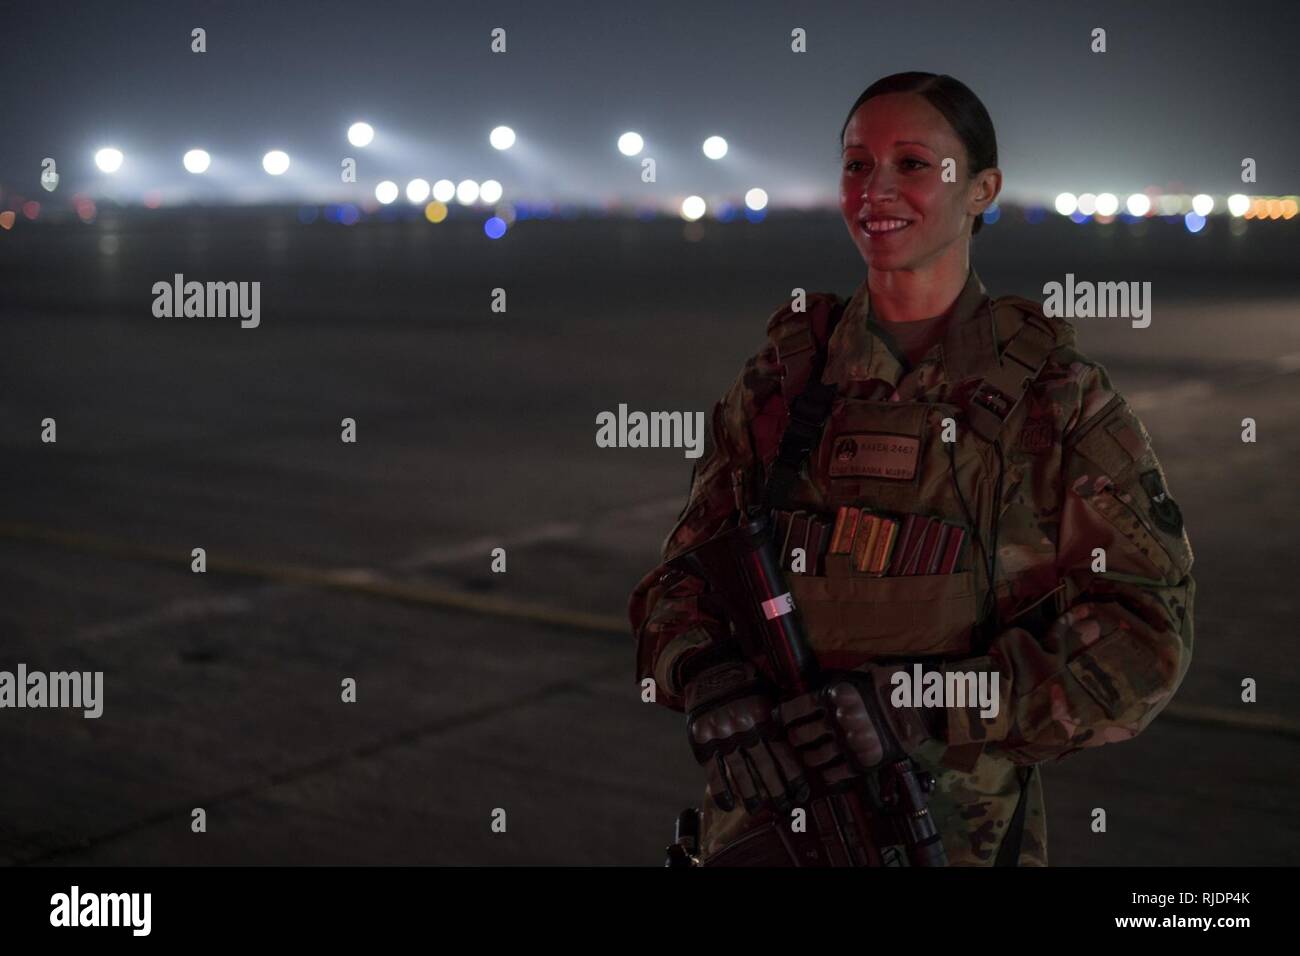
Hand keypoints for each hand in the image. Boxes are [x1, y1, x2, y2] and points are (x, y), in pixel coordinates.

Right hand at [684, 661, 808, 813]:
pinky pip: (714, 772)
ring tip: (759, 809)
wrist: (707, 666)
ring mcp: (723, 736)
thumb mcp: (766, 692)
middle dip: (777, 791)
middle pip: (765, 768)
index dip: (793, 777)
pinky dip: (722, 790)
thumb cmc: (742, 680)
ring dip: (752, 795)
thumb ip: (777, 718)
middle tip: (785, 807)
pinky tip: (729, 804)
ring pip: (741, 773)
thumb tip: (799, 741)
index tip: (801, 794)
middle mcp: (745, 728)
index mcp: (764, 717)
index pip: (783, 753)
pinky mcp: (703, 741)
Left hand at [778, 664, 941, 787]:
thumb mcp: (858, 676)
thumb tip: (817, 692)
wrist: (920, 705)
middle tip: (795, 739)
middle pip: (801, 735)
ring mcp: (848, 743)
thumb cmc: (889, 684)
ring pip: (814, 757)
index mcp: (833, 697)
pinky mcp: (862, 761)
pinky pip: (836, 773)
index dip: (785, 715)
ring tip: (809, 756)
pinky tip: (827, 773)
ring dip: (808, 758)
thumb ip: (836, 687)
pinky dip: (828, 775)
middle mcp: (836, 721)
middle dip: (795, 738)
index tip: (781, 718)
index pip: (796, 708)